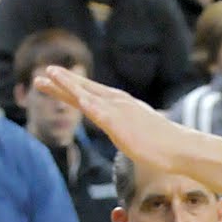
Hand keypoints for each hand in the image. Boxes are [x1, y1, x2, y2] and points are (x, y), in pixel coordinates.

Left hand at [37, 67, 181, 172]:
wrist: (179, 148)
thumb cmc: (163, 144)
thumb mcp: (139, 131)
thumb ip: (126, 127)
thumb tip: (125, 132)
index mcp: (119, 105)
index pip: (89, 93)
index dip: (70, 85)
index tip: (52, 78)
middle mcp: (116, 103)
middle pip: (83, 90)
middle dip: (62, 81)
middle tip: (42, 73)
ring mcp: (118, 113)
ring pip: (87, 95)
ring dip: (68, 85)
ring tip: (50, 75)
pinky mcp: (121, 126)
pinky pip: (101, 114)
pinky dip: (88, 105)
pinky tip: (77, 99)